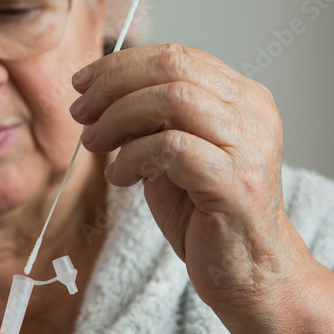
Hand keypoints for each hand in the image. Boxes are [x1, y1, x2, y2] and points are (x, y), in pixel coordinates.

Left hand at [70, 43, 309, 314]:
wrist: (250, 276)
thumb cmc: (208, 217)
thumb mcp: (174, 157)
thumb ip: (152, 122)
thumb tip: (99, 95)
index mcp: (243, 99)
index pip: (178, 56)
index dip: (123, 65)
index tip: (83, 84)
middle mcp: (252, 115)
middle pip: (173, 69)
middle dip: (113, 85)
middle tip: (80, 112)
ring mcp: (249, 148)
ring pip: (172, 100)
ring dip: (118, 118)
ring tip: (94, 143)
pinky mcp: (234, 184)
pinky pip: (171, 148)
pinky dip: (133, 157)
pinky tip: (119, 177)